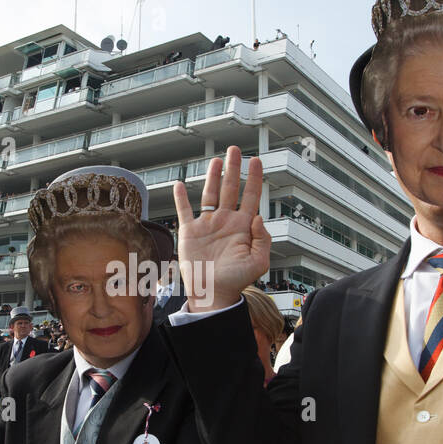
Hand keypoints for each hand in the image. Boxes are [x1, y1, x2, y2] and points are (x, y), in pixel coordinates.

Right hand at [172, 146, 270, 311]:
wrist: (213, 294)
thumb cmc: (237, 281)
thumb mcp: (258, 262)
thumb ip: (263, 239)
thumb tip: (259, 216)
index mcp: (243, 226)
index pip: (250, 196)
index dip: (254, 178)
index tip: (256, 161)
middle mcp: (226, 221)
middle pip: (231, 189)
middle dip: (234, 169)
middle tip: (235, 150)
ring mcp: (207, 225)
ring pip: (210, 194)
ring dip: (213, 177)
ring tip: (217, 160)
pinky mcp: (190, 232)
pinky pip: (184, 210)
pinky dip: (181, 197)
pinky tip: (179, 184)